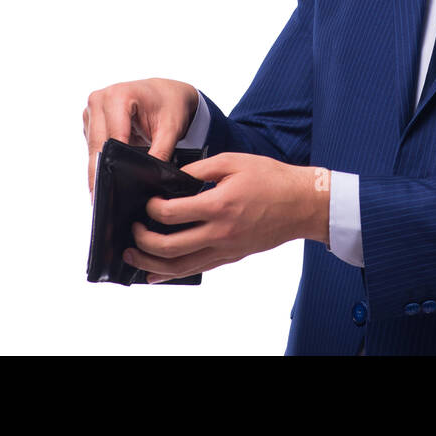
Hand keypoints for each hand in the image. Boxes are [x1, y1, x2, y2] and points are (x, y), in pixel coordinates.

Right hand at [83, 78, 198, 198]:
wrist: (166, 92)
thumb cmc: (170, 106)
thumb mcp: (171, 129)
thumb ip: (160, 152)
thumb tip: (147, 178)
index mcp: (119, 96)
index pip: (112, 138)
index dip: (110, 165)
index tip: (108, 190)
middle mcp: (99, 100)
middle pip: (96, 145)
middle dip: (99, 173)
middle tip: (100, 202)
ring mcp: (91, 110)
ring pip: (91, 148)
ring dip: (98, 168)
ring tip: (103, 195)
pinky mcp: (90, 121)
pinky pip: (92, 146)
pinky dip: (100, 161)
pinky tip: (106, 178)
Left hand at [123, 153, 330, 282]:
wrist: (302, 204)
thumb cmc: (271, 179)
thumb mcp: (233, 161)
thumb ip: (199, 167)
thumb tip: (171, 176)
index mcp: (219, 204)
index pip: (171, 213)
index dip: (152, 209)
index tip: (148, 203)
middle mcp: (220, 232)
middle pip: (169, 248)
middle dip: (142, 241)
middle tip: (132, 231)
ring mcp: (226, 249)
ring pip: (179, 267)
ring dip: (151, 264)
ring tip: (133, 257)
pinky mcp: (231, 257)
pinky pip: (197, 269)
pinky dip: (172, 274)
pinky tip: (156, 274)